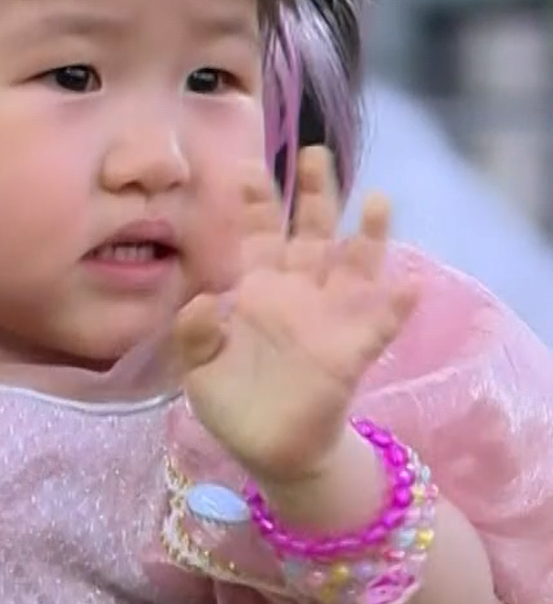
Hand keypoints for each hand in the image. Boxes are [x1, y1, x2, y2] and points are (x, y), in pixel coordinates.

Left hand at [173, 146, 418, 486]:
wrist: (268, 450)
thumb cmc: (231, 401)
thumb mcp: (196, 367)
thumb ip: (195, 332)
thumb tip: (204, 298)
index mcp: (255, 290)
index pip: (256, 236)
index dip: (255, 203)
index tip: (247, 166)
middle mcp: (296, 294)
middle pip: (309, 234)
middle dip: (313, 195)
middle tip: (314, 153)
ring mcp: (328, 319)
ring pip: (352, 267)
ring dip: (367, 236)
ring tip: (379, 200)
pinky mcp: (350, 352)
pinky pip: (377, 324)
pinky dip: (393, 306)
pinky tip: (408, 284)